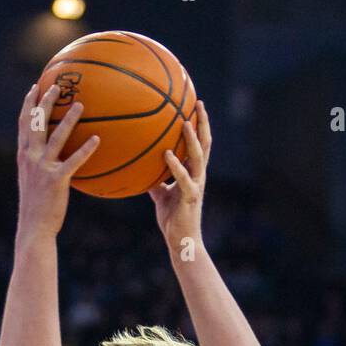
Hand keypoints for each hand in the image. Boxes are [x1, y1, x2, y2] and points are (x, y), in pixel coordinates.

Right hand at [16, 83, 99, 237]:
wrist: (34, 227)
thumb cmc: (37, 207)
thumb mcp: (33, 182)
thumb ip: (40, 165)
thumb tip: (54, 156)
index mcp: (23, 156)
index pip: (23, 124)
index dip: (29, 104)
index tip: (34, 88)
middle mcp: (30, 158)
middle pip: (37, 123)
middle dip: (45, 102)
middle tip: (57, 85)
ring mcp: (43, 168)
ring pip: (56, 137)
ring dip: (68, 119)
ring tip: (80, 104)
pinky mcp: (57, 180)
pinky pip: (73, 161)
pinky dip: (85, 149)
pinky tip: (97, 139)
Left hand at [148, 100, 211, 250]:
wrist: (181, 241)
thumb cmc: (172, 219)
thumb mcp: (161, 195)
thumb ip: (156, 180)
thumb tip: (141, 168)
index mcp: (194, 173)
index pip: (199, 144)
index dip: (199, 125)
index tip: (195, 105)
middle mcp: (199, 175)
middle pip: (205, 144)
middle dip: (203, 123)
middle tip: (199, 103)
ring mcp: (196, 185)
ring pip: (198, 157)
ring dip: (192, 139)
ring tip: (186, 122)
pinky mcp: (190, 197)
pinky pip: (183, 178)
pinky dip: (176, 165)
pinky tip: (167, 154)